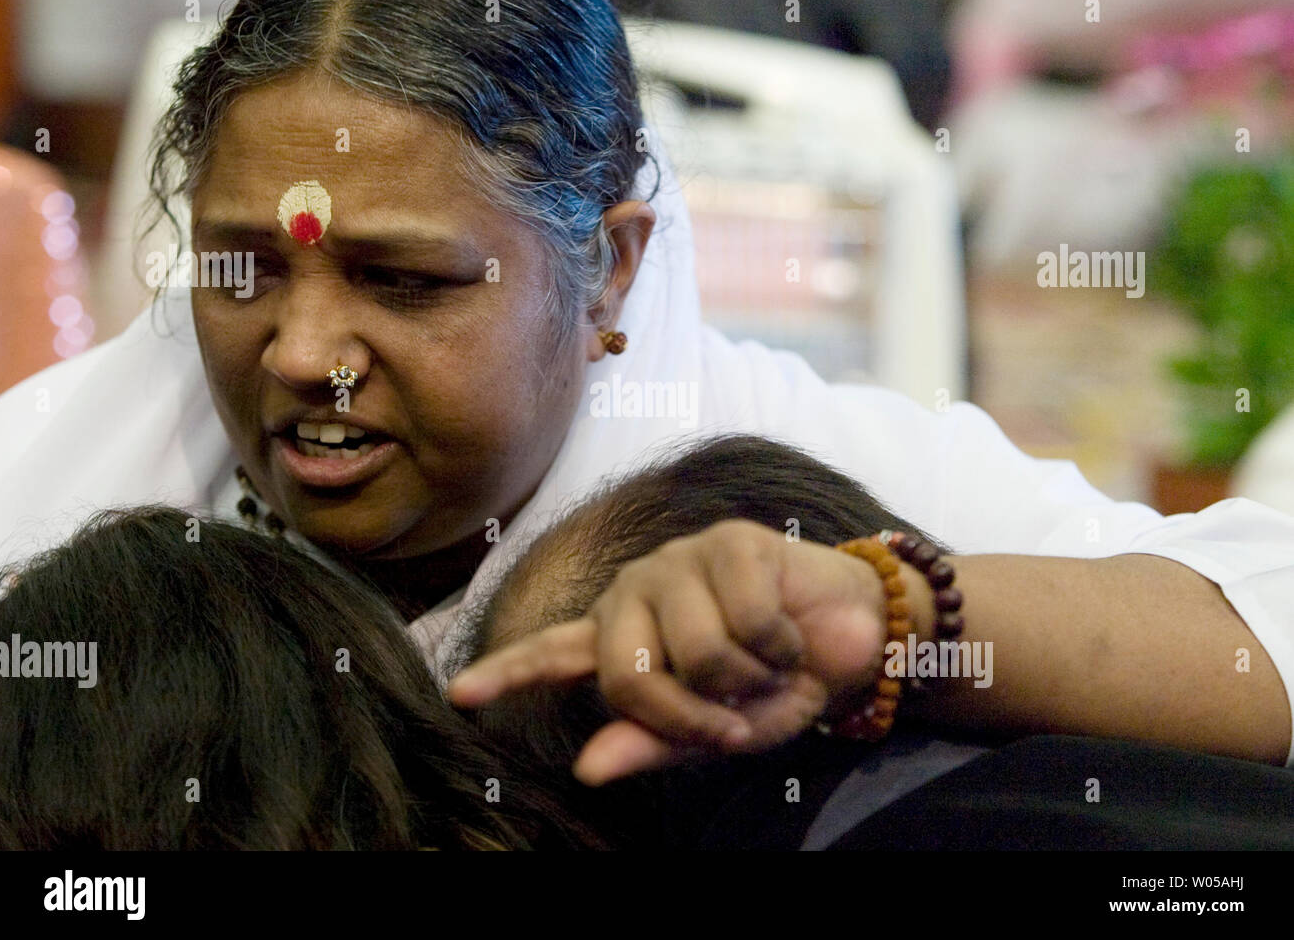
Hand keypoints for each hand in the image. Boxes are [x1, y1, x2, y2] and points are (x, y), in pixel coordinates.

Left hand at [448, 520, 887, 783]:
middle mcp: (637, 591)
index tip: (460, 695)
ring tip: (765, 664)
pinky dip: (777, 647)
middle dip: (688, 716)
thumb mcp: (718, 730)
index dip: (506, 674)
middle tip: (732, 720)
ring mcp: (679, 561)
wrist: (849, 640)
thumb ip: (654, 742)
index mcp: (624, 637)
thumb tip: (587, 769)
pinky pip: (745, 619)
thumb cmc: (774, 683)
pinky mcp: (729, 541)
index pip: (554, 654)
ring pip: (694, 650)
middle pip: (627, 674)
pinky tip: (786, 632)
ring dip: (746, 680)